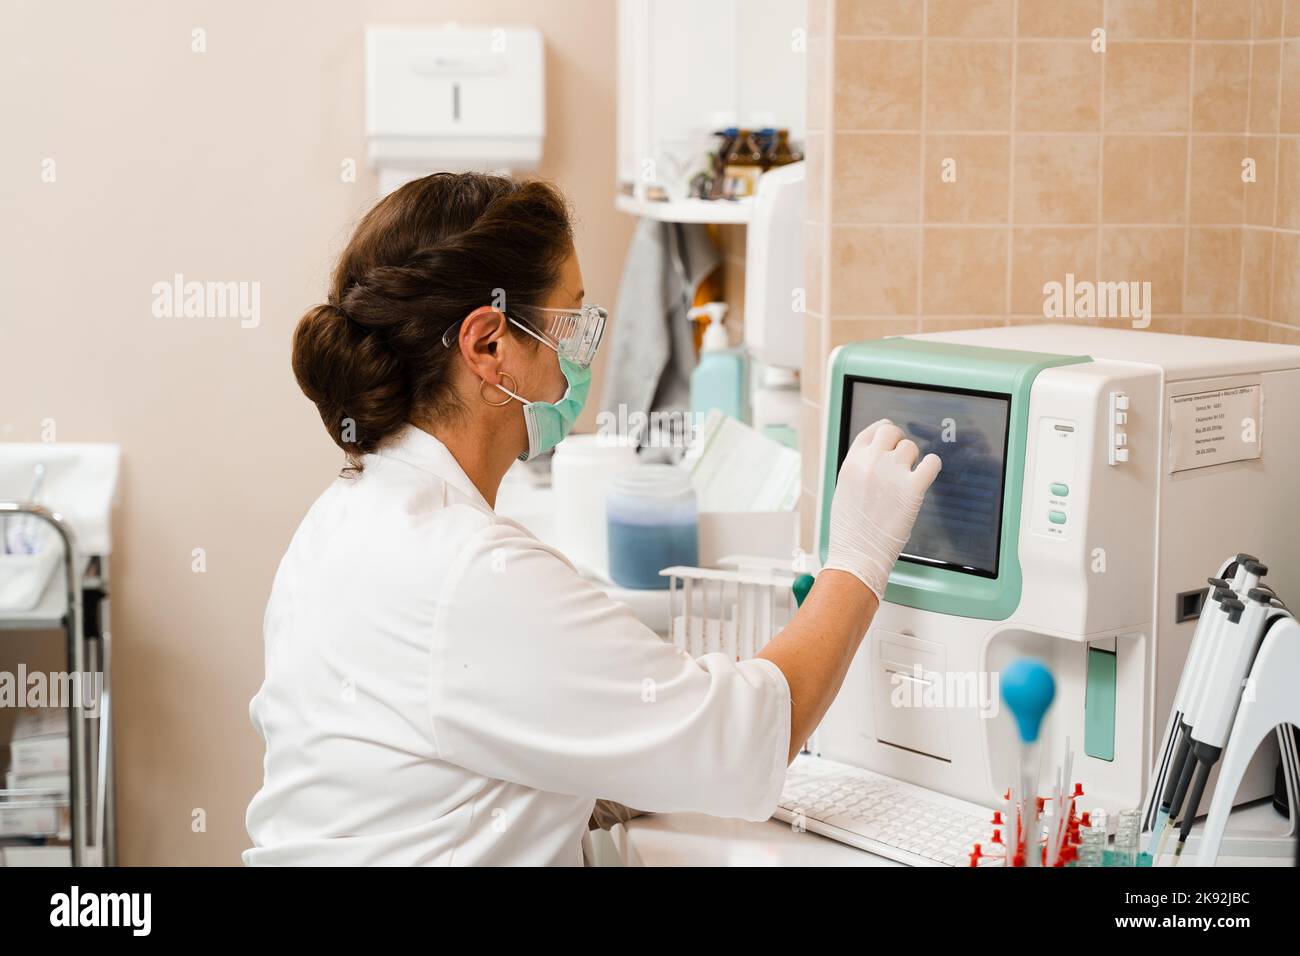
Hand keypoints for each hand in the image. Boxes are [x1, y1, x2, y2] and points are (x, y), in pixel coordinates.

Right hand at [822, 419, 941, 599]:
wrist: (858, 555)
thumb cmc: (850, 530)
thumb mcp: (844, 490)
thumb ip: (859, 470)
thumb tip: (876, 458)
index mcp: (852, 462)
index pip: (870, 431)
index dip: (882, 431)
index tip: (890, 437)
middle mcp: (871, 462)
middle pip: (891, 431)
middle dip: (898, 441)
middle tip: (902, 458)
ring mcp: (892, 473)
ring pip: (911, 447)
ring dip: (913, 459)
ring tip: (908, 477)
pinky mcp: (913, 488)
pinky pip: (932, 462)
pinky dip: (932, 466)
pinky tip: (926, 474)